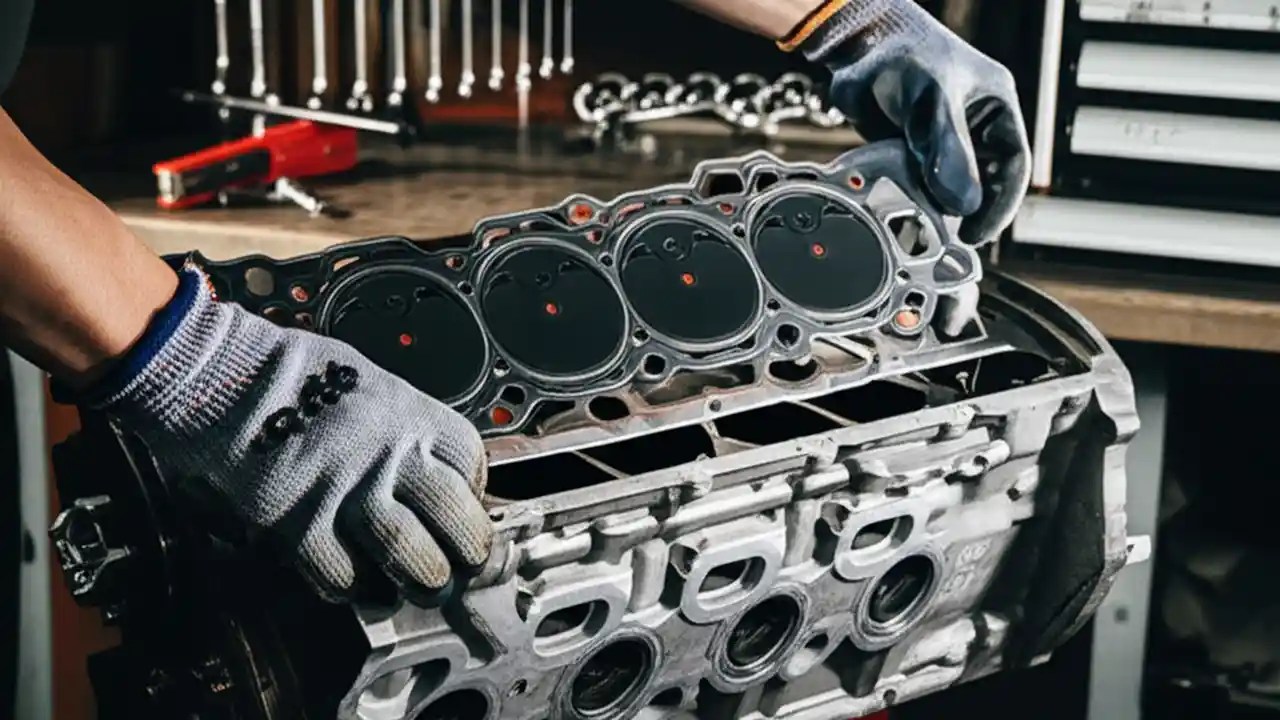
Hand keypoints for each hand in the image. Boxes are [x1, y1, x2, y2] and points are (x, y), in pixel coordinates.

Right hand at [95, 268, 492, 603]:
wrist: (214, 374)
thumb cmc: (286, 373)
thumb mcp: (366, 381)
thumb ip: (403, 424)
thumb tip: (432, 466)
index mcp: (408, 413)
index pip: (472, 463)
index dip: (475, 492)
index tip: (466, 505)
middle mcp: (385, 453)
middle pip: (454, 519)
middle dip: (467, 552)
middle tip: (463, 565)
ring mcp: (343, 490)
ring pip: (407, 556)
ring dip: (421, 580)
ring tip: (422, 585)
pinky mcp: (297, 523)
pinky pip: (343, 574)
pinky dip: (356, 588)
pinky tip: (360, 584)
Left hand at [800, 0, 1030, 245]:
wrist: (855, 45)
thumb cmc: (902, 55)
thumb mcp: (933, 100)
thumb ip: (948, 150)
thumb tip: (964, 204)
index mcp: (995, 108)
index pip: (1014, 165)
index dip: (1001, 204)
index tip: (979, 233)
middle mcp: (973, 126)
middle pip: (985, 181)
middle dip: (971, 211)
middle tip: (955, 240)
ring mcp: (941, 138)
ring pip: (950, 185)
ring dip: (941, 208)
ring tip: (929, 230)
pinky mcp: (911, 148)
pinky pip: (920, 183)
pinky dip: (914, 199)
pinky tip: (904, 211)